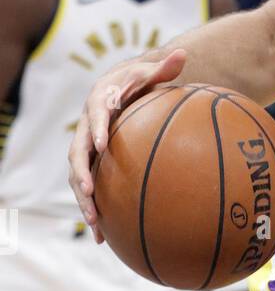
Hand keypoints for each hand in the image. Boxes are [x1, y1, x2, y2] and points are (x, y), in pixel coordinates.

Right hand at [68, 48, 186, 241]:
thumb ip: (164, 66)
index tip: (101, 145)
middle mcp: (86, 127)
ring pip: (78, 177)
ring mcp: (86, 147)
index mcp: (99, 103)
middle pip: (77, 154)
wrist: (118, 86)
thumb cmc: (138, 78)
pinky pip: (90, 188)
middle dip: (82, 174)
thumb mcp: (150, 71)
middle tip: (89, 192)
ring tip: (95, 223)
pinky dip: (95, 209)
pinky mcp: (92, 163)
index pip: (94, 116)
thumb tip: (182, 53)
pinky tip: (105, 237)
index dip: (96, 129)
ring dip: (84, 200)